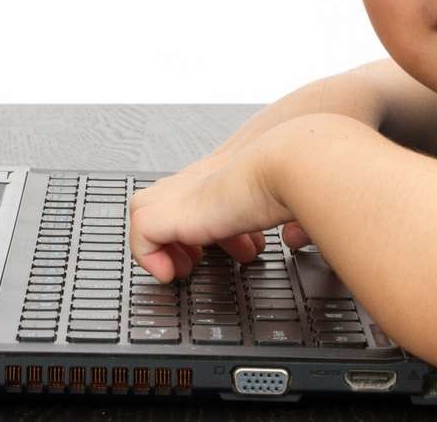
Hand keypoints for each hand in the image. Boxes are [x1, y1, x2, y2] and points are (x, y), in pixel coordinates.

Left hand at [128, 131, 294, 281]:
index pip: (203, 192)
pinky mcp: (169, 211)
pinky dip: (148, 256)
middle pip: (169, 199)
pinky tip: (171, 273)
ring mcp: (183, 193)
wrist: (286, 162)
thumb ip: (295, 219)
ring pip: (147, 210)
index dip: (212, 221)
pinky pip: (141, 233)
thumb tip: (295, 238)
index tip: (234, 246)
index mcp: (229, 175)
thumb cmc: (295, 177)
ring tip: (182, 269)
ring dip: (162, 244)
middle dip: (179, 232)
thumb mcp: (293, 201)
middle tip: (197, 258)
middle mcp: (203, 180)